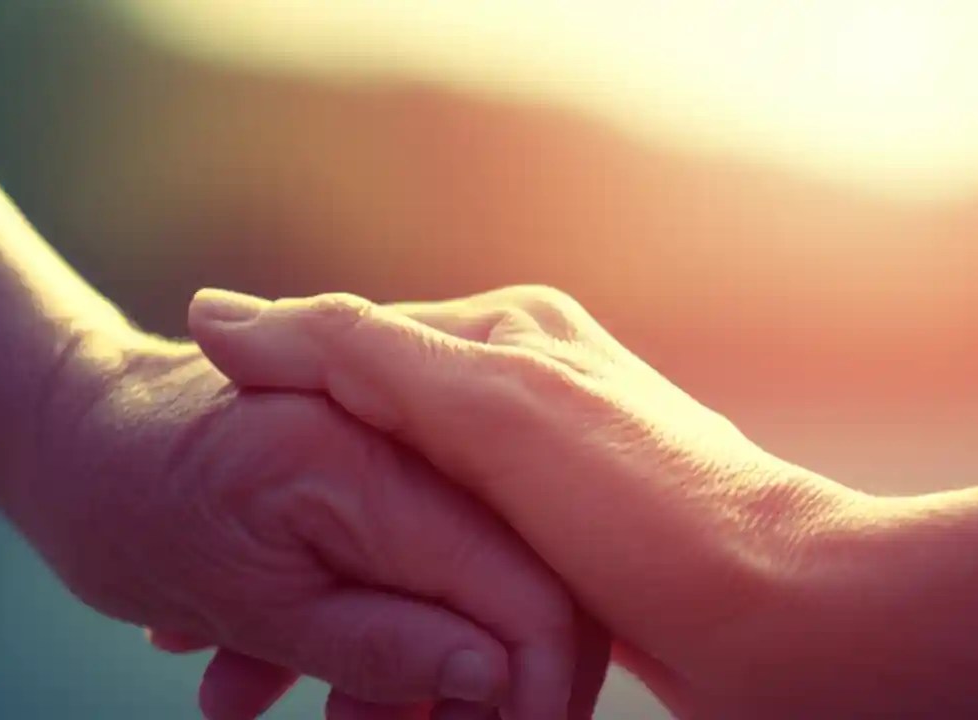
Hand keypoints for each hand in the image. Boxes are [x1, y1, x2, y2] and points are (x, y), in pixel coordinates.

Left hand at [0, 335, 608, 719]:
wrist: (73, 433)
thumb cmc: (127, 510)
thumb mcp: (244, 606)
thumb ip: (377, 643)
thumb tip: (497, 682)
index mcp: (372, 464)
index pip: (527, 584)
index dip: (537, 685)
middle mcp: (406, 436)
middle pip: (514, 578)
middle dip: (469, 683)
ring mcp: (396, 443)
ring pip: (462, 575)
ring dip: (403, 665)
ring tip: (313, 714)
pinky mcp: (377, 463)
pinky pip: (412, 554)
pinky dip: (370, 623)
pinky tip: (282, 668)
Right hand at [187, 285, 884, 718]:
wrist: (787, 622)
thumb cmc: (642, 511)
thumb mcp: (492, 408)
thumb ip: (358, 352)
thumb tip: (215, 317)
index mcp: (500, 338)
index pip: (338, 362)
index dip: (255, 425)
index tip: (190, 503)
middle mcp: (517, 393)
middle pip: (360, 453)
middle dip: (280, 535)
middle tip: (194, 624)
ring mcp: (539, 473)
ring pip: (393, 521)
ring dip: (327, 591)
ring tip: (251, 660)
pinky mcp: (557, 545)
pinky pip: (441, 567)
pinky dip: (390, 612)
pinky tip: (353, 656)